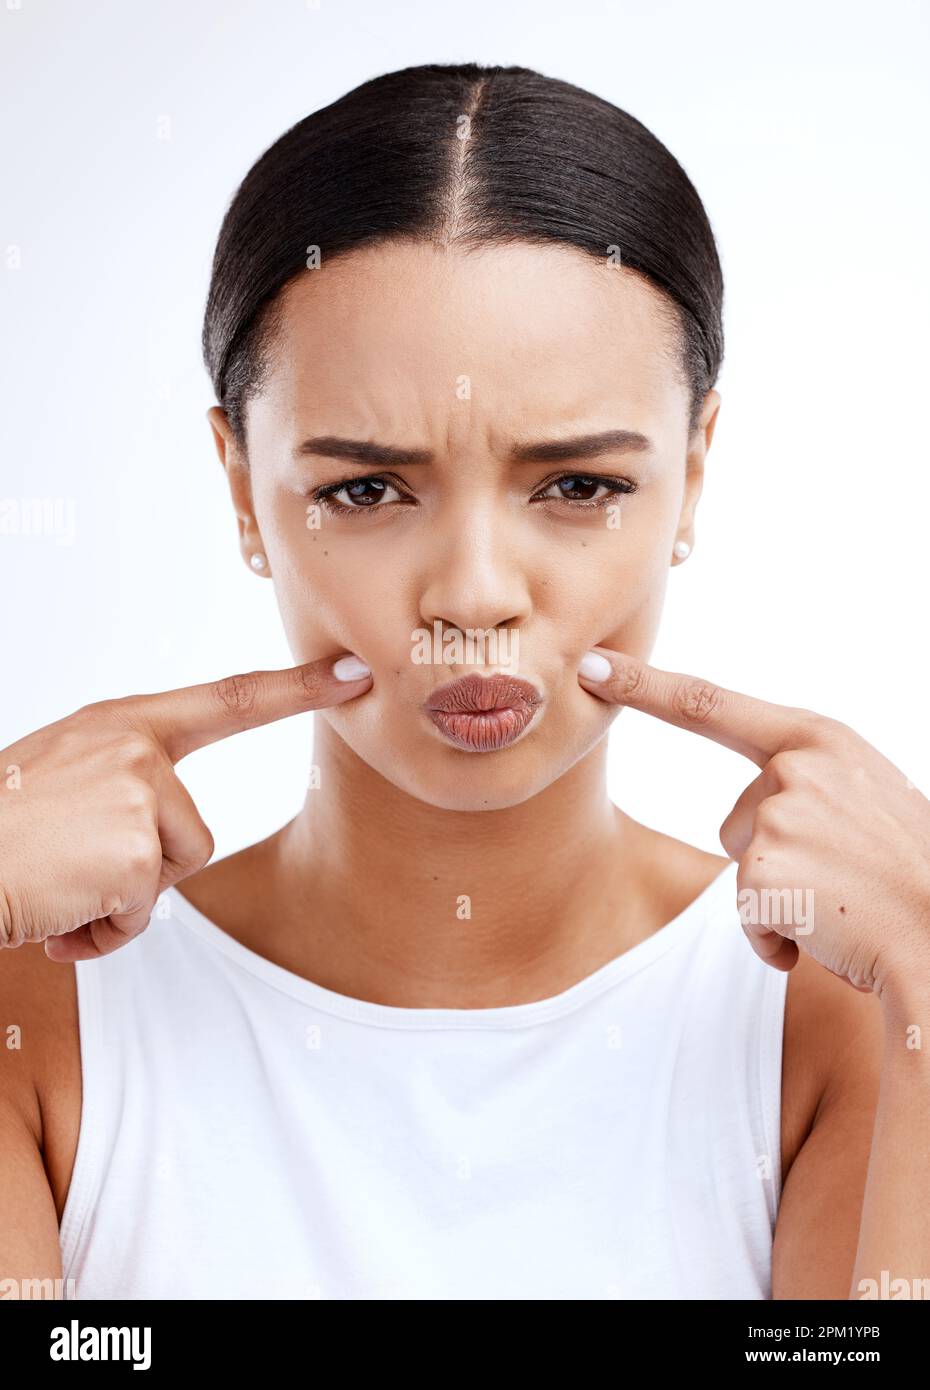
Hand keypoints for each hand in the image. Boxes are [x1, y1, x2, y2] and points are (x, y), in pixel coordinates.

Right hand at [0, 654, 371, 959]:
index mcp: (120, 724)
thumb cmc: (0, 830)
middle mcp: (135, 746)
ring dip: (116, 902)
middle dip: (141, 874)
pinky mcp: (137, 848)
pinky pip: (142, 913)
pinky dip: (100, 931)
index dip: (296, 688)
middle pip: (193, 835)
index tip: (353, 671)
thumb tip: (151, 853)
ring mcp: (139, 792)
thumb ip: (121, 790)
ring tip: (59, 884)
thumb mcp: (61, 781)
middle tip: (70, 864)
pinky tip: (55, 912)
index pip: (227, 699)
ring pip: (170, 875)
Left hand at [577, 648, 929, 999]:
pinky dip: (780, 938)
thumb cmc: (907, 874)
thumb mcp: (864, 797)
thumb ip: (808, 782)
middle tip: (846, 874)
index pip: (710, 704)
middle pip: (736, 822)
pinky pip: (747, 915)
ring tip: (844, 899)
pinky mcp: (762, 870)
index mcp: (819, 739)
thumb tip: (762, 811)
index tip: (591, 665)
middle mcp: (794, 766)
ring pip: (742, 868)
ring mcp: (778, 814)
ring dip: (781, 899)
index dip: (642, 685)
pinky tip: (831, 933)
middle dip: (776, 860)